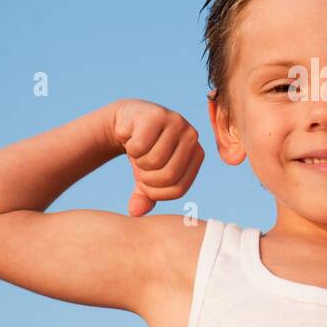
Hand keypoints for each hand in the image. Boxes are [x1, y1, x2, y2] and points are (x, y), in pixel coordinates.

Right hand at [108, 100, 203, 215]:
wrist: (129, 122)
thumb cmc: (145, 152)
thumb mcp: (147, 178)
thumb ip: (146, 196)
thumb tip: (135, 212)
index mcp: (197, 155)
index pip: (178, 189)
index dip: (155, 192)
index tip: (146, 181)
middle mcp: (192, 137)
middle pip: (169, 175)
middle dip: (146, 178)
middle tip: (140, 167)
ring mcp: (177, 123)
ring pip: (154, 160)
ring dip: (138, 162)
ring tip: (139, 152)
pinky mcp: (157, 115)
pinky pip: (141, 145)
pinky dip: (131, 148)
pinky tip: (133, 139)